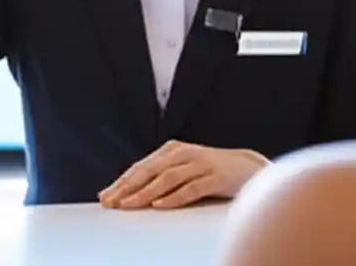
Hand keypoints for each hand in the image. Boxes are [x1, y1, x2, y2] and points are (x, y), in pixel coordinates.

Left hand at [98, 140, 268, 209]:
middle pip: (148, 171)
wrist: (250, 167)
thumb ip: (161, 177)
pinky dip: (174, 197)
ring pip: (166, 179)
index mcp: (171, 150)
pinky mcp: (215, 176)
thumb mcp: (183, 169)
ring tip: (129, 205)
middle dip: (127, 188)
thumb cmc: (211, 171)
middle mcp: (183, 154)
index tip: (105, 197)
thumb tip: (130, 194)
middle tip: (111, 202)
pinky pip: (191, 188)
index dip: (121, 182)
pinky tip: (160, 205)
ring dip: (145, 193)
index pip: (140, 167)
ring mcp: (199, 164)